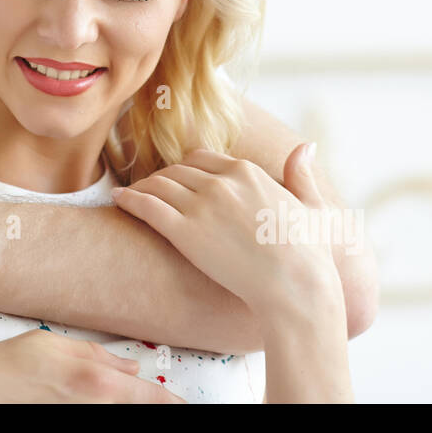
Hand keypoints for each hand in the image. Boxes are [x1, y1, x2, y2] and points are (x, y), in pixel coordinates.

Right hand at [0, 329, 184, 402]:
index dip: (170, 401)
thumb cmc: (10, 364)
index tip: (184, 403)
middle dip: (153, 403)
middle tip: (171, 400)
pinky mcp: (66, 420)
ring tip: (147, 397)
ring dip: (133, 405)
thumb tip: (131, 368)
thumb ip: (98, 355)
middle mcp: (92, 406)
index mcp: (95, 382)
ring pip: (119, 413)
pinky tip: (113, 401)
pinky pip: (99, 417)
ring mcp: (79, 418)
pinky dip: (112, 409)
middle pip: (136, 409)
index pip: (147, 396)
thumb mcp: (56, 343)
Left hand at [112, 143, 339, 313]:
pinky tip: (119, 199)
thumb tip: (306, 146)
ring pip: (158, 184)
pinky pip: (146, 205)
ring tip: (131, 194)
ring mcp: (200, 205)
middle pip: (177, 170)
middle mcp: (220, 181)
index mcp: (247, 171)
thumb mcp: (313, 206)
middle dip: (162, 178)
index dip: (187, 168)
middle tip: (149, 189)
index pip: (203, 158)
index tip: (178, 178)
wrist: (295, 286)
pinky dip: (129, 199)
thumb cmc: (308, 254)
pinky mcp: (183, 231)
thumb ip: (302, 175)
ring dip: (142, 186)